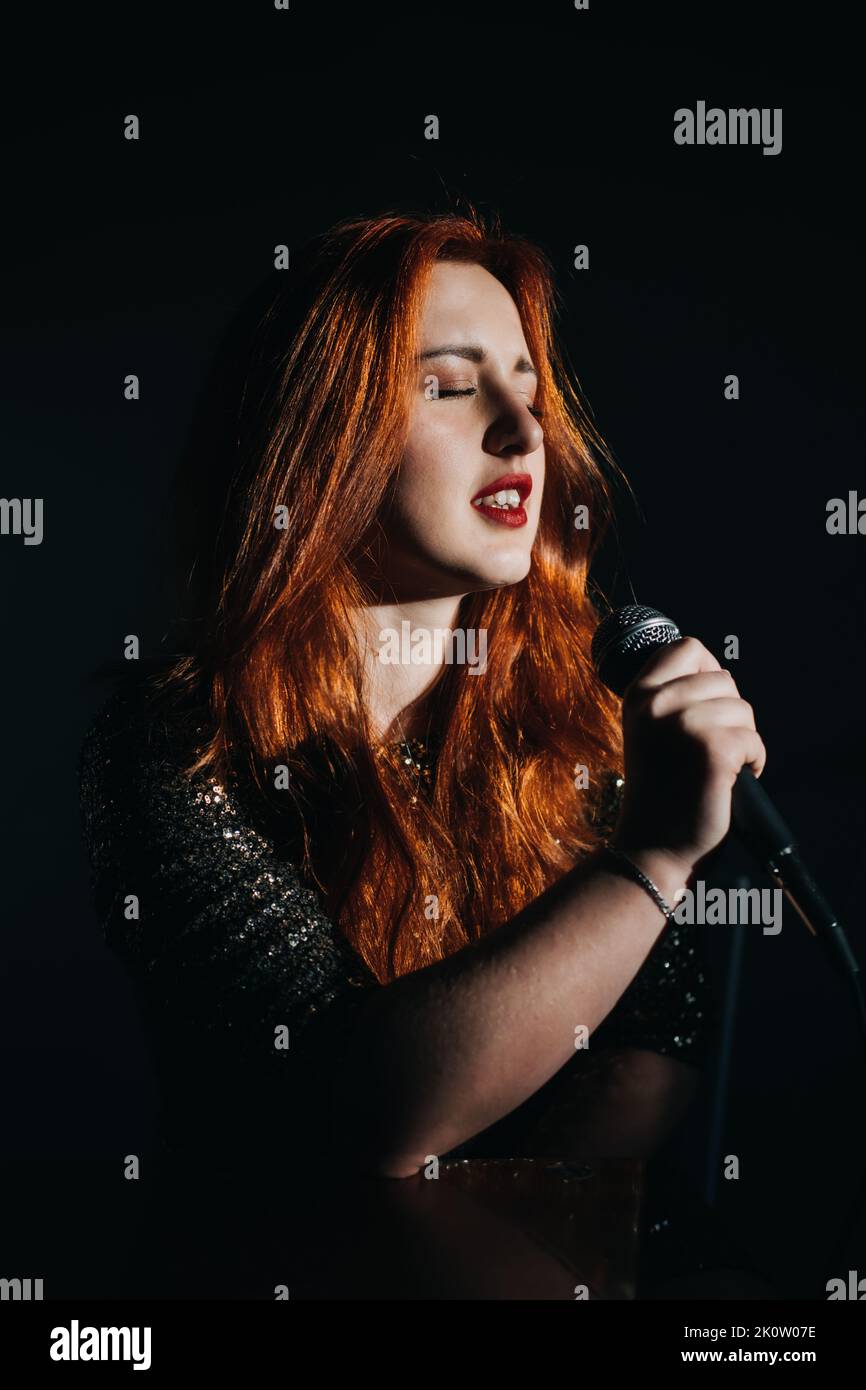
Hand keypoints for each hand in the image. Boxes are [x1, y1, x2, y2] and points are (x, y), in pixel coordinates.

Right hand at [609, 637, 765, 884]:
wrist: (651, 847)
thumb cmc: (658, 791)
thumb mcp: (649, 729)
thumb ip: (671, 696)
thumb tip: (714, 670)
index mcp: (638, 694)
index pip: (688, 647)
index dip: (708, 671)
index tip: (706, 705)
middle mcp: (657, 703)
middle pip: (724, 678)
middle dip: (729, 713)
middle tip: (708, 748)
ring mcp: (685, 724)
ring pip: (743, 709)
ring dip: (741, 740)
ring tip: (716, 767)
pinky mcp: (714, 750)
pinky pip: (754, 741)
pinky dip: (753, 763)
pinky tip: (729, 782)